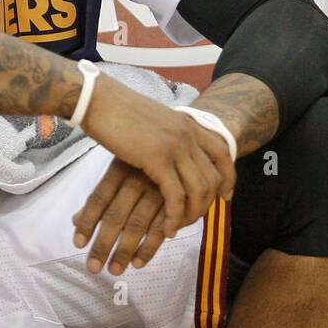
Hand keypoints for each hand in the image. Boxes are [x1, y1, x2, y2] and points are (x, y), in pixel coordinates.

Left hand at [72, 159, 168, 274]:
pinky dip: (149, 247)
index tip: (78, 244)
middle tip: (93, 267)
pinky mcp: (176, 201)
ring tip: (114, 270)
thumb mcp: (120, 170)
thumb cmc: (145, 162)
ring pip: (137, 224)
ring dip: (124, 250)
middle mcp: (138, 178)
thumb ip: (100, 196)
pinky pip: (161, 228)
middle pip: (115, 215)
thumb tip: (75, 220)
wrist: (181, 149)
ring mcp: (158, 190)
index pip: (98, 198)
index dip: (87, 222)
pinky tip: (138, 262)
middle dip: (103, 244)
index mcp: (121, 167)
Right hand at [77, 79, 235, 236]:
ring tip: (178, 227)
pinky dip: (174, 216)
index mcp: (188, 123)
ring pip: (199, 189)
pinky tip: (167, 229)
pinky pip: (176, 195)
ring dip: (192, 214)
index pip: (222, 152)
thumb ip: (169, 135)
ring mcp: (175, 145)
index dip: (228, 178)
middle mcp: (188, 133)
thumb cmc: (118, 111)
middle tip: (194, 220)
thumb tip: (171, 154)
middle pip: (214, 176)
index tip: (224, 197)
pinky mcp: (157, 158)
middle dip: (208, 203)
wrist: (99, 99)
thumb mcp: (154, 121)